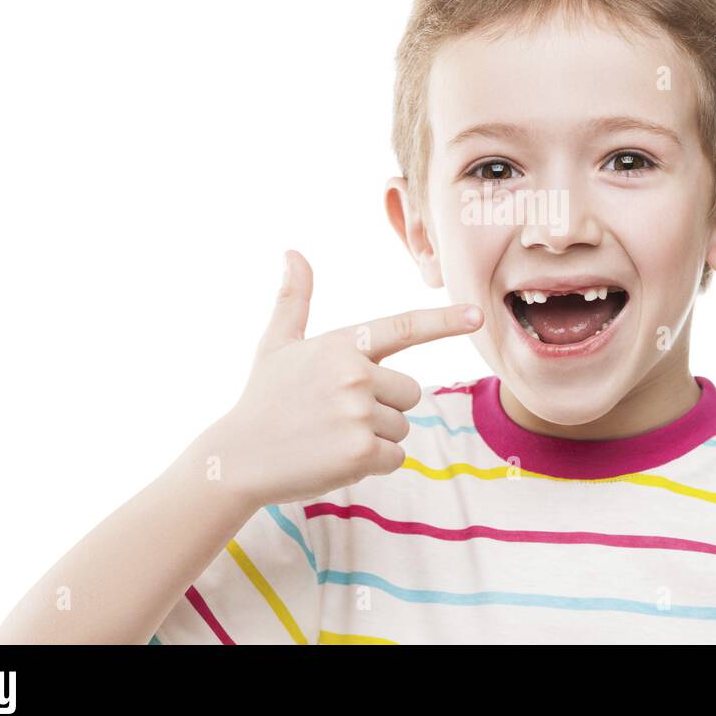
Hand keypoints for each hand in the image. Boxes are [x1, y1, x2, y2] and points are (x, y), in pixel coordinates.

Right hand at [193, 250, 483, 509]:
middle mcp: (354, 374)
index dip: (444, 322)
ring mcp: (357, 414)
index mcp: (341, 345)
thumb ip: (294, 300)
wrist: (236, 458)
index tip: (478, 316)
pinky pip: (395, 458)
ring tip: (331, 437)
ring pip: (401, 427)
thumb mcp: (277, 345)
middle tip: (337, 416)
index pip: (402, 327)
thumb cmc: (263, 400)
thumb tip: (292, 252)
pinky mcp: (359, 452)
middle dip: (384, 407)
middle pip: (410, 392)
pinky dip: (373, 464)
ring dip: (375, 437)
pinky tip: (335, 459)